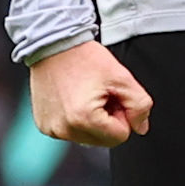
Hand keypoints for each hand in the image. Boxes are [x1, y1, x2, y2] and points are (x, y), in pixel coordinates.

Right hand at [28, 39, 152, 147]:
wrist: (54, 44)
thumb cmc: (84, 57)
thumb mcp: (122, 77)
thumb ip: (140, 105)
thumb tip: (140, 126)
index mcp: (83, 119)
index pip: (120, 137)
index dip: (122, 115)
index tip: (112, 96)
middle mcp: (64, 128)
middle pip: (103, 141)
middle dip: (107, 120)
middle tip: (100, 94)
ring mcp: (52, 128)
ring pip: (87, 138)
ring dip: (92, 121)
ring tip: (85, 95)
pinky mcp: (44, 125)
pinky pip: (70, 132)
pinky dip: (75, 119)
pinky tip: (72, 99)